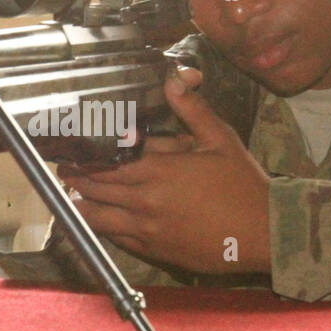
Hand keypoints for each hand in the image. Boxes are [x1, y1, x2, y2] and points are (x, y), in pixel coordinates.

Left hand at [58, 67, 271, 273]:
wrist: (264, 232)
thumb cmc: (244, 185)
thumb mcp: (220, 140)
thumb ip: (192, 110)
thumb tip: (175, 78)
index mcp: (159, 172)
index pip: (106, 163)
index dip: (85, 157)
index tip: (73, 150)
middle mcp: (146, 202)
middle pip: (96, 189)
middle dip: (77, 178)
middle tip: (66, 169)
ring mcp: (147, 230)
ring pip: (99, 218)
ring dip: (83, 205)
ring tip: (73, 195)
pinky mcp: (155, 251)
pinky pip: (117, 240)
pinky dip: (104, 228)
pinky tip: (101, 220)